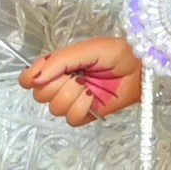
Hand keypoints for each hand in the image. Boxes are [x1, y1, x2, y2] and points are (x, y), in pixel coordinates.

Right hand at [22, 36, 140, 126]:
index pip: (31, 77)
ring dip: (71, 96)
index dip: (31, 79)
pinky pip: (71, 119)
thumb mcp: (85, 50)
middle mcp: (62, 83)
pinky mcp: (86, 115)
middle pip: (40, 95)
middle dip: (56, 85)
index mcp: (58, 66)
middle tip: (75, 76)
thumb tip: (33, 78)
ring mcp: (73, 100)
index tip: (40, 77)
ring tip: (87, 85)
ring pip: (55, 108)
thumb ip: (58, 61)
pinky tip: (92, 98)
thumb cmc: (116, 54)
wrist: (140, 68)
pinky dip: (81, 108)